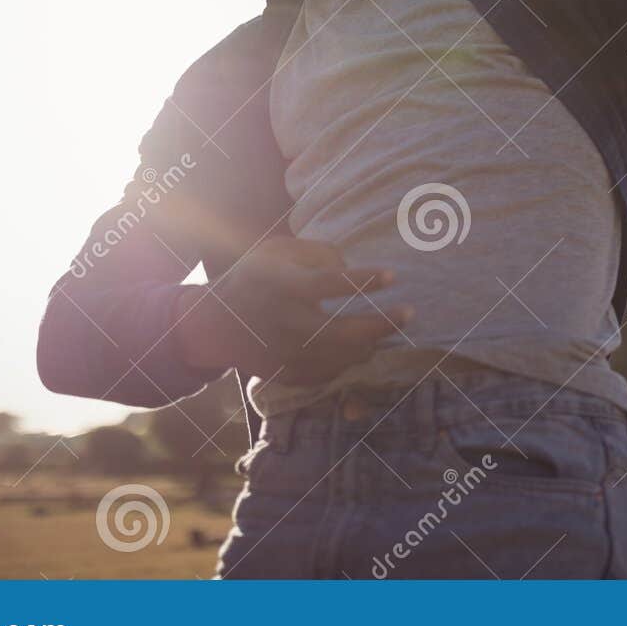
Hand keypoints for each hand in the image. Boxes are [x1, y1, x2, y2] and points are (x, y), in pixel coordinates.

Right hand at [173, 234, 406, 384]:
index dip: (364, 281)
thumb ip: (315, 251)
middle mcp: (286, 323)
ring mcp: (287, 354)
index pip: (330, 284)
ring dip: (371, 343)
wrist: (216, 324)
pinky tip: (358, 347)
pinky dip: (348, 360)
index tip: (393, 275)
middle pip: (345, 332)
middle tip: (410, 313)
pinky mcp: (289, 375)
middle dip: (383, 324)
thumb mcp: (276, 250)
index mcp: (283, 286)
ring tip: (385, 329)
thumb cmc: (254, 277)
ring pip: (344, 357)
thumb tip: (350, 266)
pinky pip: (330, 372)